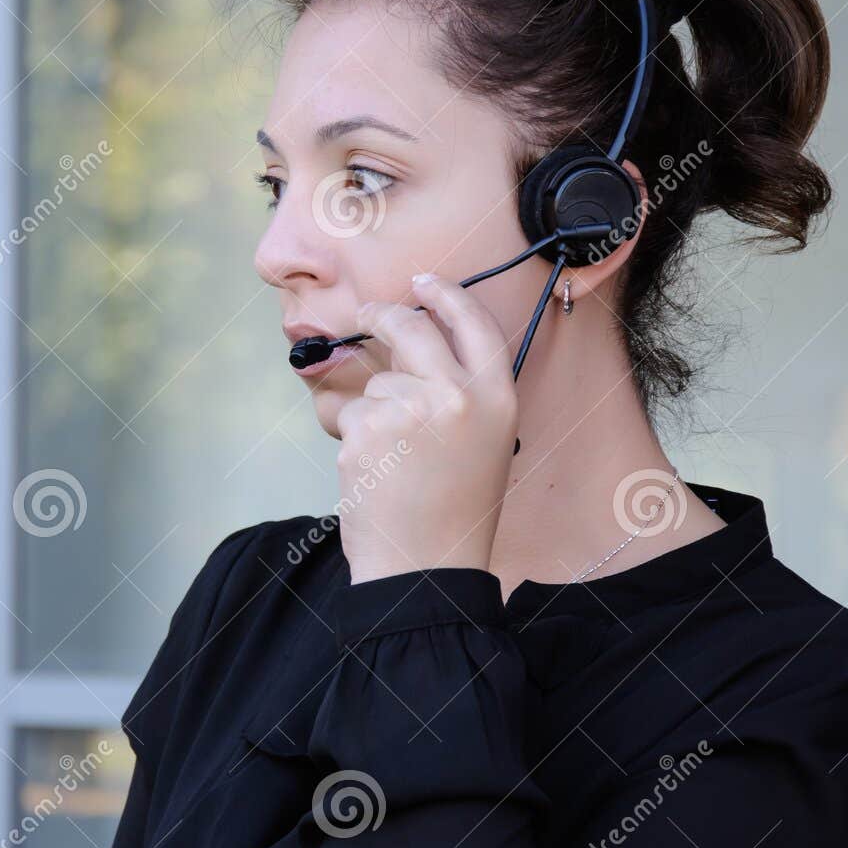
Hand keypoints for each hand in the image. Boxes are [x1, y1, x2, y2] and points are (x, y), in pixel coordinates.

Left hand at [335, 274, 519, 583]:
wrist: (425, 567)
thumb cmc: (455, 512)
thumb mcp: (485, 443)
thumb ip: (462, 391)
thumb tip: (416, 343)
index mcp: (497, 398)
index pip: (473, 322)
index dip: (446, 293)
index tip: (423, 280)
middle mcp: (457, 395)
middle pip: (411, 327)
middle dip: (384, 314)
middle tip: (368, 314)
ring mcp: (408, 409)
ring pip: (376, 382)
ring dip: (374, 410)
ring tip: (396, 461)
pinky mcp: (366, 428)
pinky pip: (350, 413)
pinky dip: (354, 437)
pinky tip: (376, 472)